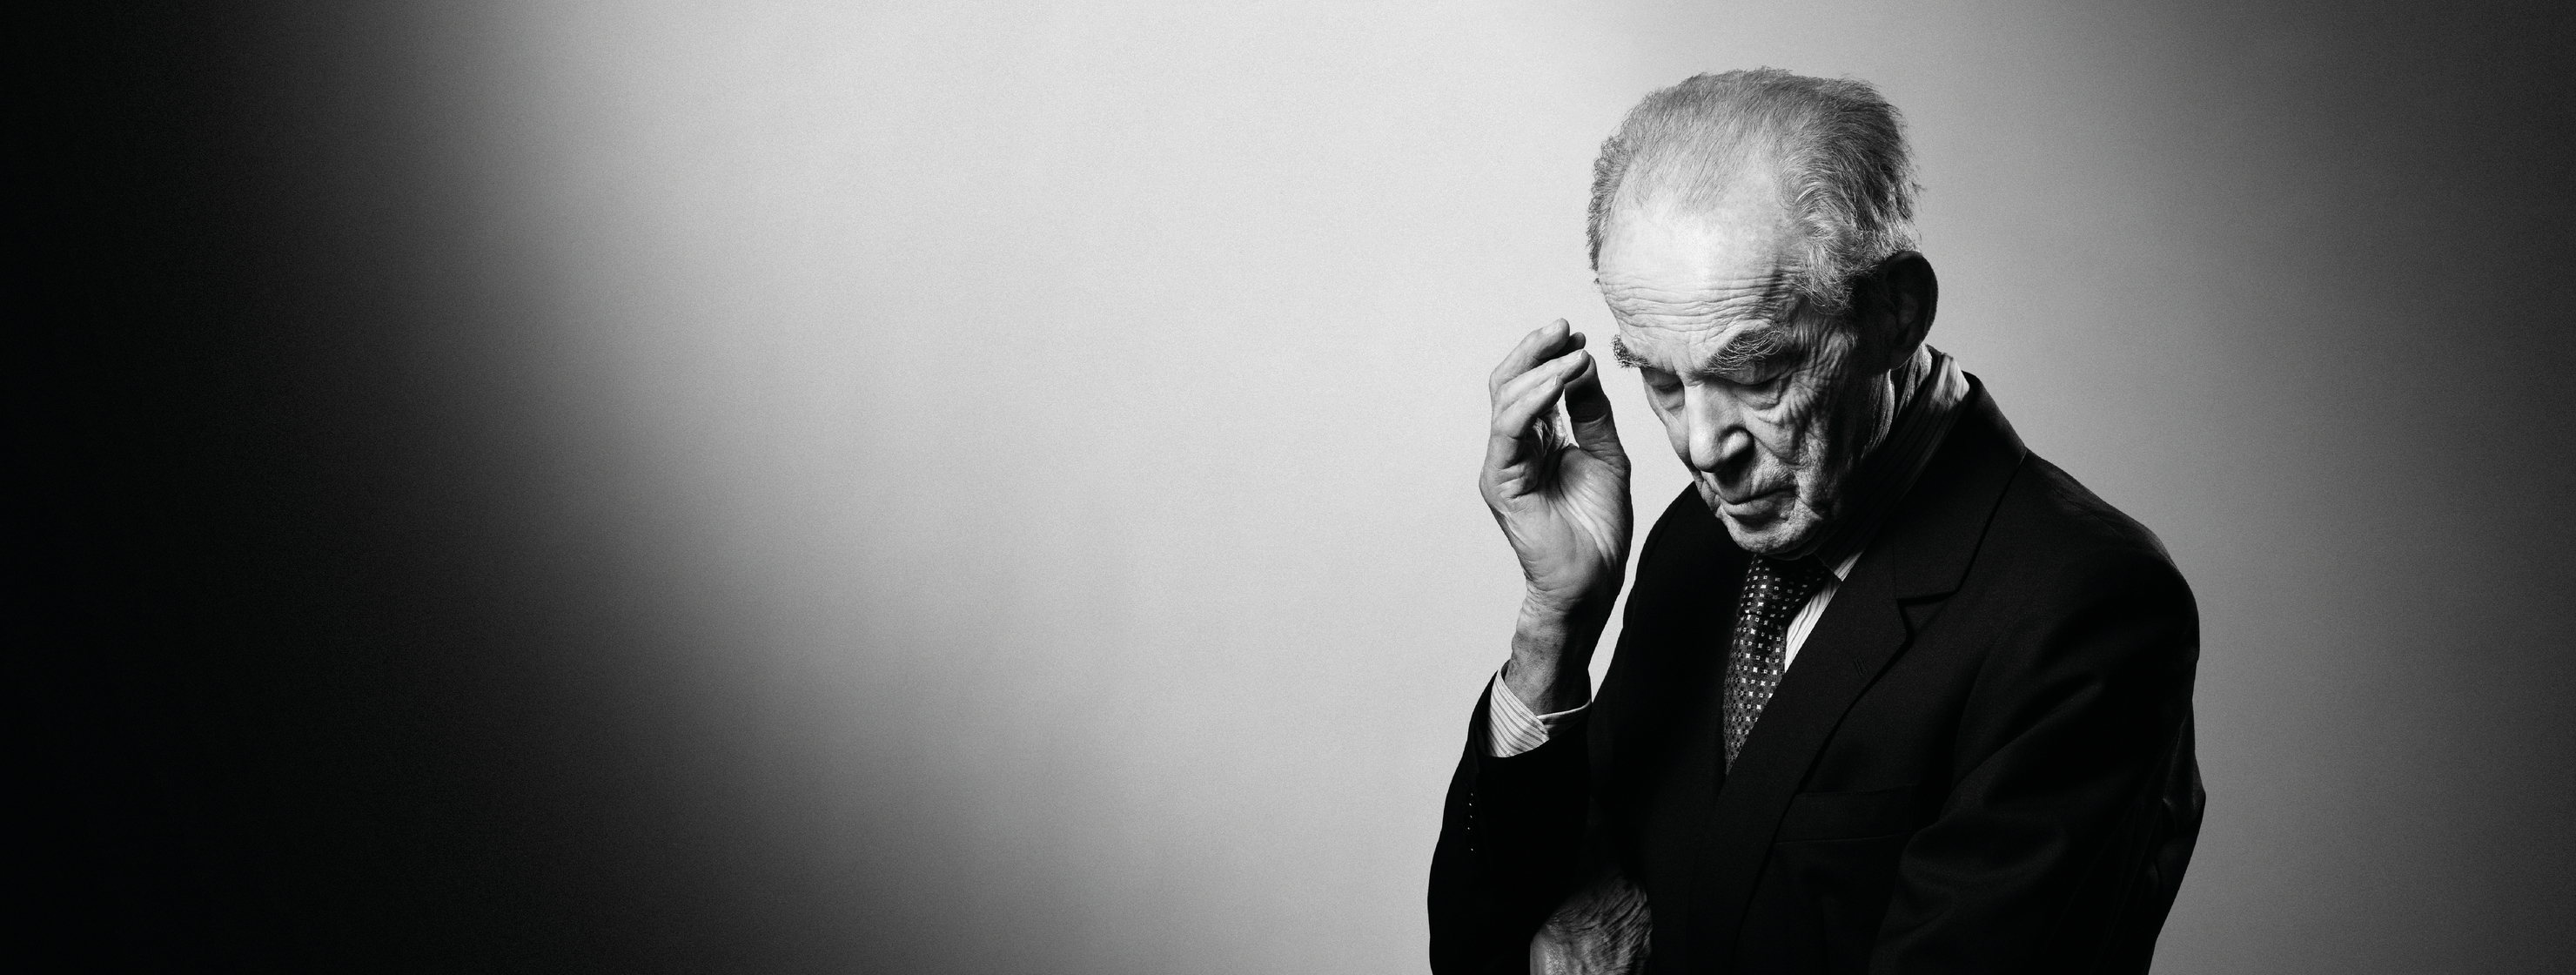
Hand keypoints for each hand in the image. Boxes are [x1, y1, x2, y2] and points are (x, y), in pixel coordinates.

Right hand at [1480, 320, 1631, 708]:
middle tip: (1565, 329)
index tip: (1579, 336)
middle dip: (1535, 350)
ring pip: (1505, 399)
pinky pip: (1509, 430)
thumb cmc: (1597, 527)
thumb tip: (1585, 366)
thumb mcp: (1606, 454)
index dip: (1550, 356)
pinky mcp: (1501, 482)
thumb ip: (1592, 413)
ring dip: (1540, 370)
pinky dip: (1532, 400)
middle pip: (1509, 383)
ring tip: (1573, 356)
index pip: (1530, 384)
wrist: (1592, 579)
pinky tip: (1559, 382)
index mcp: (1536, 440)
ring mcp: (1504, 464)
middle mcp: (1514, 448)